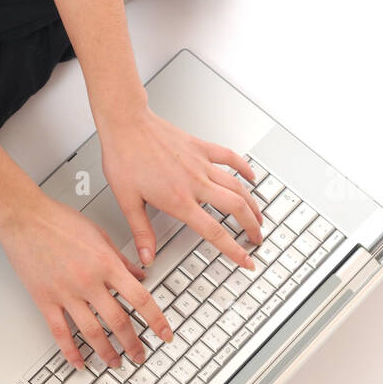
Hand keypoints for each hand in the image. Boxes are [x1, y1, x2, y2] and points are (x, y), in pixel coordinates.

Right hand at [0, 191, 175, 371]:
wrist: (25, 217)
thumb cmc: (59, 220)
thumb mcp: (100, 234)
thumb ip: (121, 259)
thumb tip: (139, 275)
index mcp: (106, 264)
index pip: (140, 298)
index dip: (156, 320)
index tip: (164, 333)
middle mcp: (88, 281)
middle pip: (118, 321)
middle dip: (133, 344)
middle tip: (140, 355)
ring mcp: (66, 293)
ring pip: (92, 333)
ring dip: (107, 353)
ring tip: (115, 363)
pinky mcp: (45, 300)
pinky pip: (60, 333)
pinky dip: (70, 352)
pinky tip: (78, 362)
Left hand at [97, 103, 264, 269]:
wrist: (126, 124)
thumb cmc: (124, 157)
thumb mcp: (128, 201)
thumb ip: (142, 232)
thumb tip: (147, 256)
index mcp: (178, 200)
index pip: (214, 231)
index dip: (233, 249)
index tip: (246, 260)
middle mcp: (195, 182)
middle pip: (235, 208)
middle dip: (251, 226)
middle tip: (257, 239)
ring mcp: (200, 163)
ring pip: (237, 186)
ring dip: (252, 203)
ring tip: (258, 216)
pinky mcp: (200, 147)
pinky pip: (229, 157)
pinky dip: (244, 167)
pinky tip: (250, 176)